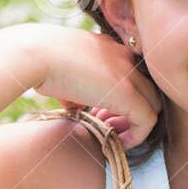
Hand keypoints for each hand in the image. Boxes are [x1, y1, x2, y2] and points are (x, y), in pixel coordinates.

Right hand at [26, 24, 161, 148]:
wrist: (36, 54)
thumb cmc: (39, 62)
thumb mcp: (64, 73)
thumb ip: (77, 89)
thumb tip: (76, 106)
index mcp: (110, 48)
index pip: (132, 77)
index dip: (120, 101)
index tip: (100, 114)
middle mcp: (124, 56)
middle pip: (146, 91)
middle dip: (130, 113)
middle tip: (109, 126)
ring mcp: (129, 73)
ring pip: (151, 106)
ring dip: (133, 125)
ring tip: (112, 134)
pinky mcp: (127, 93)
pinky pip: (146, 121)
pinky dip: (136, 136)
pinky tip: (116, 141)